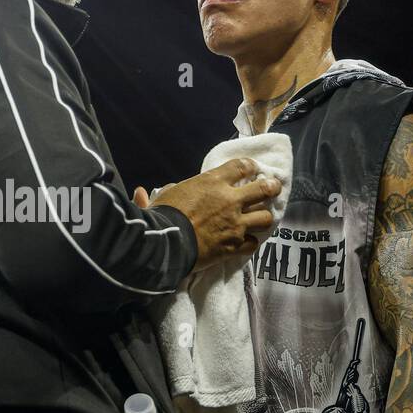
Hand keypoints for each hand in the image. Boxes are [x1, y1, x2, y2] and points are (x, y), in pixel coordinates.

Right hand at [139, 159, 280, 272]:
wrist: (167, 245)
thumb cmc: (162, 216)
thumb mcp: (160, 199)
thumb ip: (157, 195)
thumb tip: (138, 193)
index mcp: (213, 182)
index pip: (242, 166)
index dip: (249, 166)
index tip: (251, 169)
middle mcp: (230, 200)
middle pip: (264, 189)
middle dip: (271, 188)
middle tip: (273, 189)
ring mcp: (235, 224)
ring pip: (264, 218)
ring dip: (263, 218)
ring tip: (260, 219)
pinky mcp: (234, 246)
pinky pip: (252, 243)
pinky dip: (249, 242)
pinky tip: (245, 242)